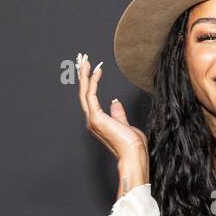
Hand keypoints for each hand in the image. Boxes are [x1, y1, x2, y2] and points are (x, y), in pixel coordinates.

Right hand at [75, 52, 147, 178]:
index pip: (90, 98)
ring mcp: (92, 119)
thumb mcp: (125, 125)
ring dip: (84, 75)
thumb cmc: (132, 145)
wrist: (133, 155)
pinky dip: (93, 81)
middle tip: (82, 59)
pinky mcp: (96, 118)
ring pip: (84, 92)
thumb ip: (118, 114)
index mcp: (98, 122)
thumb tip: (114, 102)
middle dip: (82, 75)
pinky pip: (91, 95)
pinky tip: (96, 70)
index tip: (92, 69)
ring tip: (84, 60)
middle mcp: (92, 120)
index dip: (90, 82)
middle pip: (83, 93)